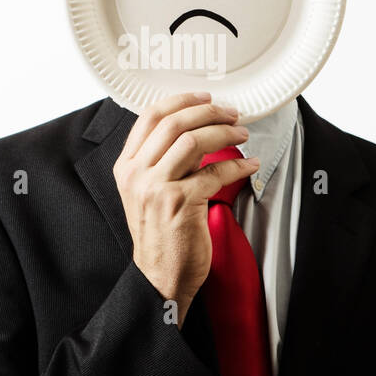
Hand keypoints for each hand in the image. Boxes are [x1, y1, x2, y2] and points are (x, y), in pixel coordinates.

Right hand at [113, 92, 260, 327]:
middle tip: (231, 114)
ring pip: (193, 141)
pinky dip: (237, 164)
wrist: (160, 276)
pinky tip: (249, 164)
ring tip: (242, 134)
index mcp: (126, 167)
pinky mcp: (180, 203)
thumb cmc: (160, 234)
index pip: (149, 117)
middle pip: (174, 123)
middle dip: (208, 112)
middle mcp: (137, 174)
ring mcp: (156, 188)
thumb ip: (159, 160)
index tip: (205, 98)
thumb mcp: (146, 192)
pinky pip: (215, 172)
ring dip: (224, 133)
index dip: (181, 101)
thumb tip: (194, 129)